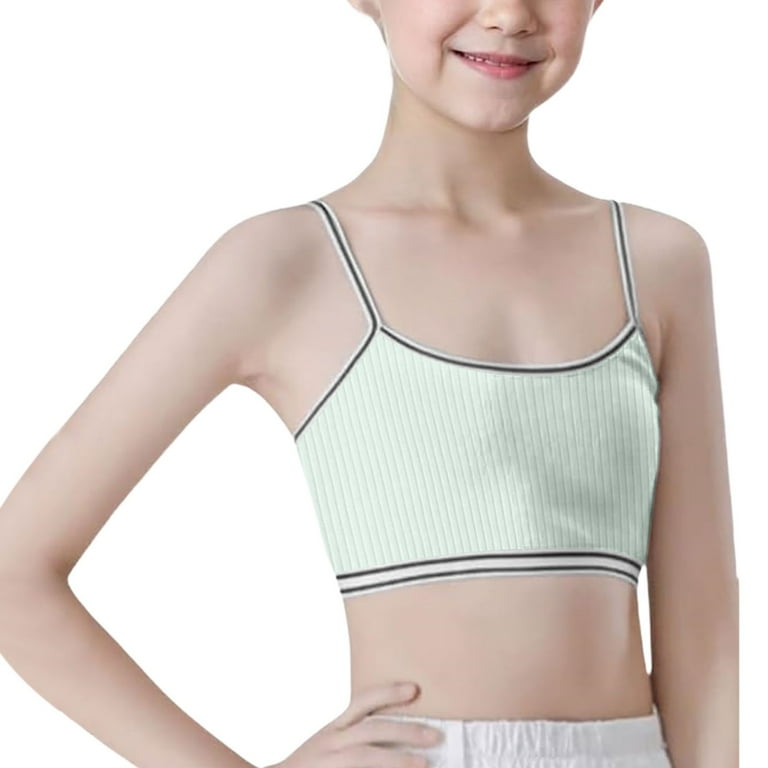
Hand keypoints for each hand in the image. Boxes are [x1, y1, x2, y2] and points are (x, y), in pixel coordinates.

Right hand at [265, 680, 443, 767]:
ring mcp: (331, 761)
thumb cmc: (309, 766)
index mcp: (334, 728)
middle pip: (373, 729)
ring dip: (398, 759)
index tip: (414, 689)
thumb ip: (355, 734)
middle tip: (435, 735)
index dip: (388, 693)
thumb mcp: (328, 743)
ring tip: (424, 764)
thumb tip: (396, 732)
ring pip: (367, 755)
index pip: (363, 702)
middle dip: (406, 730)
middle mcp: (332, 741)